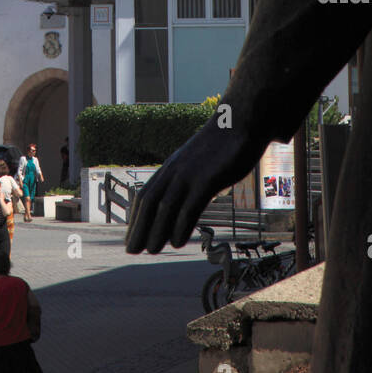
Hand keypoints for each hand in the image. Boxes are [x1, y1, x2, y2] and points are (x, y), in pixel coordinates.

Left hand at [126, 116, 265, 253]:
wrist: (240, 121)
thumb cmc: (222, 145)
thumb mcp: (199, 161)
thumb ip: (191, 177)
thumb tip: (187, 196)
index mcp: (172, 167)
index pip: (146, 194)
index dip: (136, 217)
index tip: (131, 236)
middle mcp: (175, 170)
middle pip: (150, 202)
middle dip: (140, 227)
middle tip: (132, 250)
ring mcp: (190, 174)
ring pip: (166, 206)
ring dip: (156, 231)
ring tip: (151, 251)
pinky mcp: (208, 179)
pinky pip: (190, 206)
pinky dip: (181, 226)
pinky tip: (177, 242)